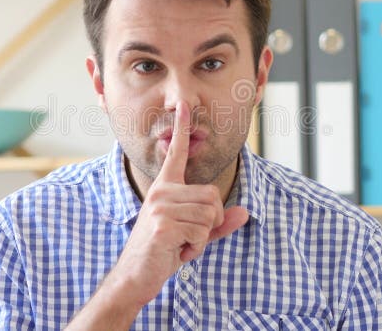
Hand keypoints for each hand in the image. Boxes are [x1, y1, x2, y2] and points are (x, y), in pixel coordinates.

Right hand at [108, 100, 248, 306]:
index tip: (184, 105)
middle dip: (210, 222)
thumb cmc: (162, 252)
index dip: (182, 129)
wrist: (136, 276)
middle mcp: (162, 191)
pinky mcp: (163, 224)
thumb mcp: (193, 235)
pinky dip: (195, 247)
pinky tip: (176, 251)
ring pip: (209, 215)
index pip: (176, 153)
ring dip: (201, 237)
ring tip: (180, 243)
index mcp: (165, 188)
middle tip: (188, 236)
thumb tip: (245, 212)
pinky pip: (201, 231)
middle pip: (212, 196)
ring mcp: (161, 206)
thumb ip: (218, 224)